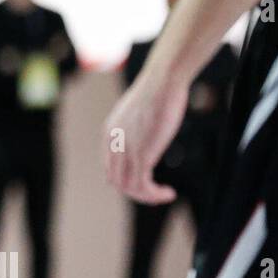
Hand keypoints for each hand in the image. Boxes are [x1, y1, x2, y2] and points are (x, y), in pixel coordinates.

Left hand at [103, 71, 186, 203]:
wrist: (162, 80)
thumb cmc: (157, 91)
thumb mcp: (138, 110)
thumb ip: (136, 124)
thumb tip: (147, 127)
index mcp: (109, 132)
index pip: (109, 166)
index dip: (125, 178)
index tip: (145, 181)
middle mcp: (112, 143)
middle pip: (116, 180)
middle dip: (135, 190)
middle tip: (155, 192)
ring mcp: (126, 149)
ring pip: (128, 187)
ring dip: (147, 196)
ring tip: (164, 195)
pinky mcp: (142, 153)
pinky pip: (143, 185)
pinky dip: (155, 195)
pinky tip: (169, 193)